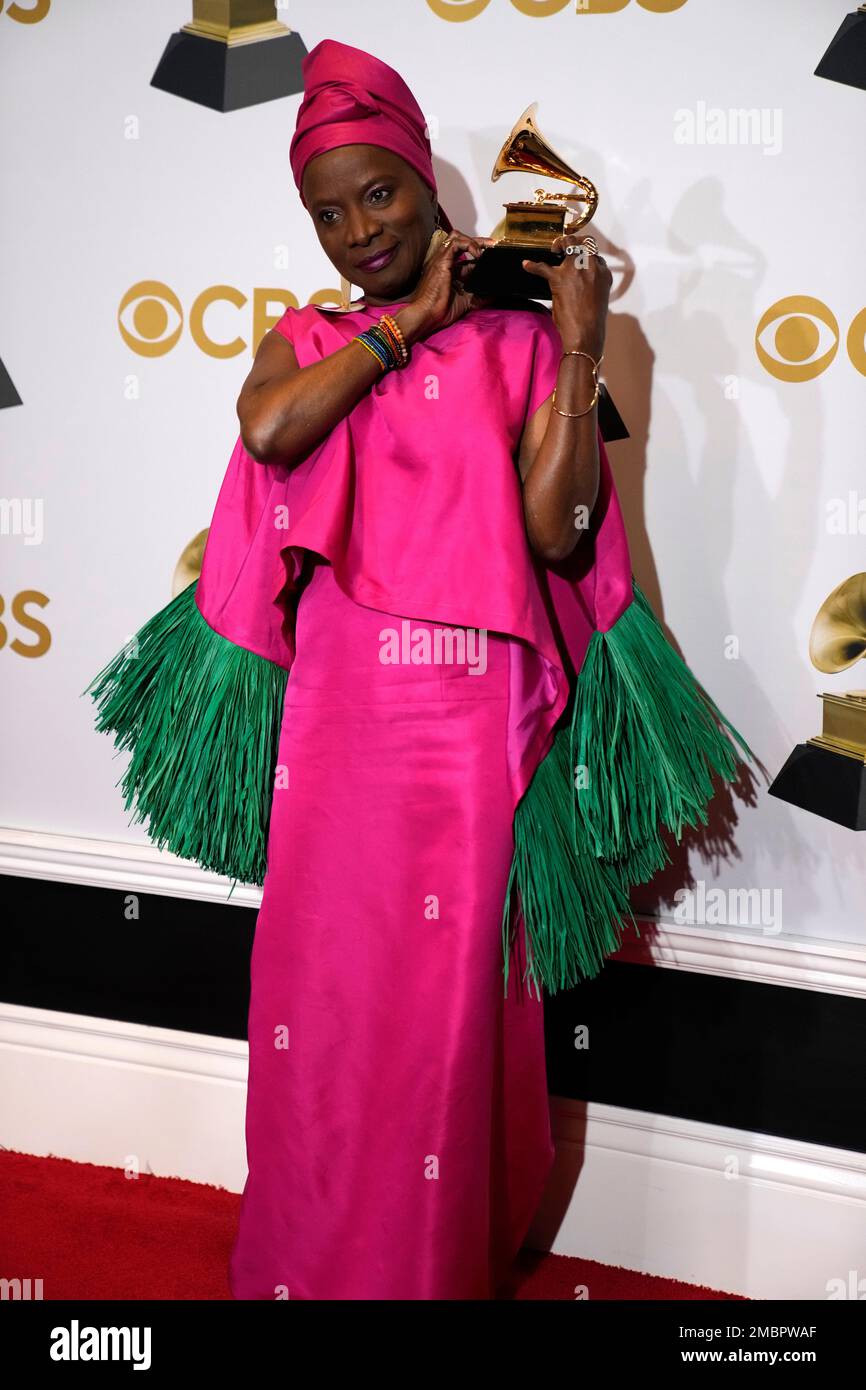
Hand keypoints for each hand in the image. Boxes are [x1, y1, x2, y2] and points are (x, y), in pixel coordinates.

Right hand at [397, 230, 495, 343]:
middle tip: (493, 245)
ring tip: (488, 248)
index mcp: (448, 270)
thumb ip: (479, 296)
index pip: (464, 254)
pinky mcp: (441, 260)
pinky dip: (469, 245)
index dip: (478, 252)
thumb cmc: (441, 311)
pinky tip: (478, 255)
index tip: (492, 254)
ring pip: (456, 237)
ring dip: (474, 240)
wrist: (428, 315)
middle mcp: (443, 261)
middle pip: (460, 241)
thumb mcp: (467, 302)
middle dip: (478, 241)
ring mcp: (441, 259)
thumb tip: (494, 294)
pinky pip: (455, 243)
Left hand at [522, 231, 611, 361]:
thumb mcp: (598, 299)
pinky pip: (543, 267)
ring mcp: (576, 270)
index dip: (587, 258)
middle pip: (585, 244)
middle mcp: (593, 268)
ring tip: (554, 248)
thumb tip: (581, 286)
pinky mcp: (559, 278)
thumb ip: (592, 286)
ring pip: (569, 245)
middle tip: (566, 247)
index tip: (580, 261)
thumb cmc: (592, 323)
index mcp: (604, 275)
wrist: (585, 335)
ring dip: (560, 244)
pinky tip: (527, 265)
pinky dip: (534, 266)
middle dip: (575, 242)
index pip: (597, 257)